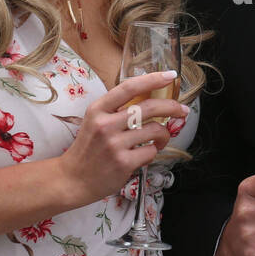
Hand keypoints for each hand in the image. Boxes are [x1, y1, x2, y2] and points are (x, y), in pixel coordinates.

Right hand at [57, 71, 188, 205]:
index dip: (152, 79)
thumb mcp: (95, 121)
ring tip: (160, 139)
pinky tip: (144, 154)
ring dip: (164, 134)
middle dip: (171, 106)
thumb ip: (117, 109)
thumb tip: (150, 97)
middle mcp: (105, 124)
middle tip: (181, 110)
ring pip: (155, 130)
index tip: (169, 76)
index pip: (129, 87)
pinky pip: (151, 151)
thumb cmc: (88, 149)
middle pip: (149, 108)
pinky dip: (153, 152)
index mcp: (98, 109)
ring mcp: (114, 144)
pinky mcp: (123, 163)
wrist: (73, 180)